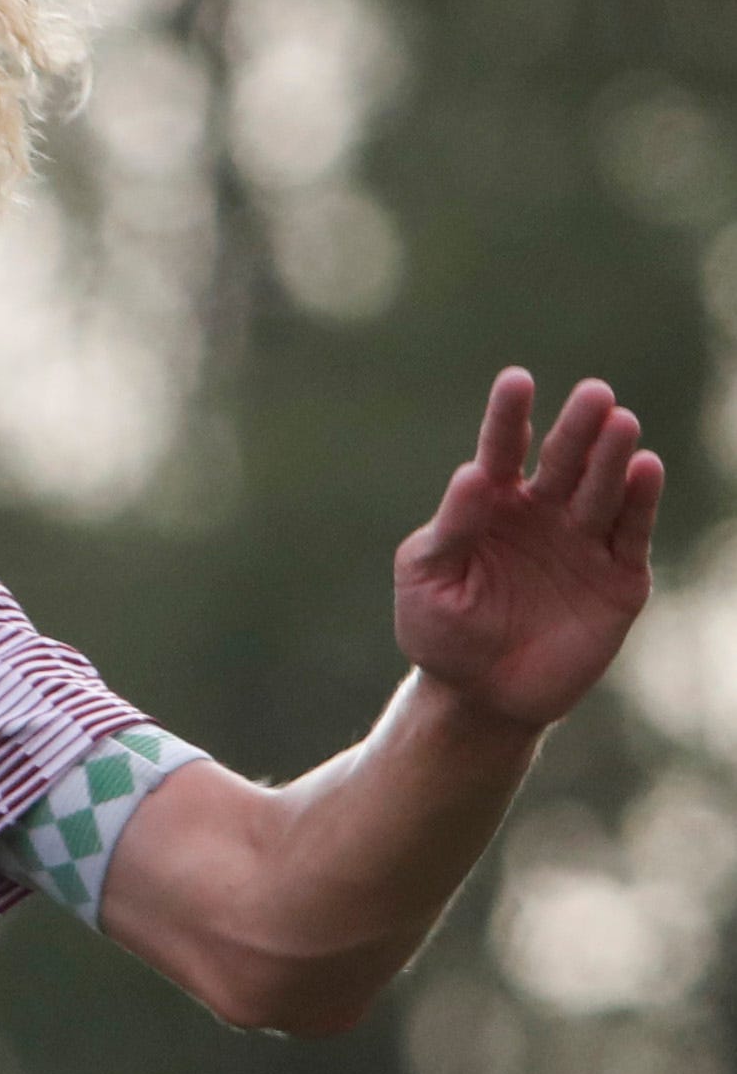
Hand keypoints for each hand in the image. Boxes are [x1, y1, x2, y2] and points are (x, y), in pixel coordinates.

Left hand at [393, 369, 662, 732]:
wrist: (479, 693)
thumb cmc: (440, 628)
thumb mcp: (428, 574)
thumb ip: (452, 527)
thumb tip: (472, 475)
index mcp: (488, 503)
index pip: (499, 450)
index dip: (509, 416)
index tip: (517, 380)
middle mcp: (540, 513)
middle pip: (561, 461)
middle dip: (576, 428)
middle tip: (594, 392)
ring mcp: (581, 543)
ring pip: (600, 490)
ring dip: (611, 456)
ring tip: (621, 421)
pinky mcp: (617, 579)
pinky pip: (631, 534)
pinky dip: (640, 502)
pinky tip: (646, 468)